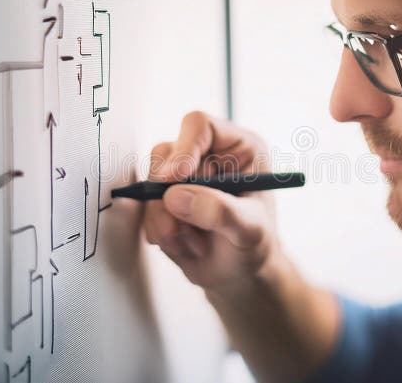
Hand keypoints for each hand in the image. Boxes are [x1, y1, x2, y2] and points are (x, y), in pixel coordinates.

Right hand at [142, 111, 278, 292]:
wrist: (240, 276)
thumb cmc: (256, 247)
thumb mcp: (250, 230)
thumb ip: (220, 211)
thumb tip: (176, 196)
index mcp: (238, 148)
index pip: (200, 126)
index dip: (183, 149)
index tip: (172, 180)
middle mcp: (208, 155)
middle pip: (167, 154)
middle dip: (170, 198)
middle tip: (184, 229)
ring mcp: (183, 177)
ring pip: (151, 182)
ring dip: (166, 219)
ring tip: (195, 243)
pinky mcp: (164, 198)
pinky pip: (145, 206)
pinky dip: (159, 230)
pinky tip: (185, 245)